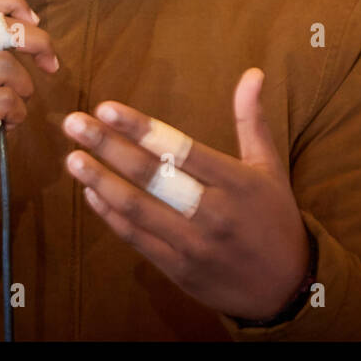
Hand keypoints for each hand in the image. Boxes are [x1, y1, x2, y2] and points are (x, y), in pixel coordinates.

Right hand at [0, 0, 58, 202]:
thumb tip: (30, 21)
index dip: (8, 1)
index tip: (32, 20)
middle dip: (36, 42)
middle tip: (50, 61)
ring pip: (6, 65)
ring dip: (24, 87)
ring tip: (15, 103)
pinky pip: (8, 100)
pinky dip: (18, 113)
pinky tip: (8, 123)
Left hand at [62, 68, 309, 321]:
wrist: (287, 288)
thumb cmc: (275, 218)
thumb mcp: (269, 167)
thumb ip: (251, 120)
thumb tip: (252, 72)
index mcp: (237, 181)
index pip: (180, 148)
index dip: (140, 128)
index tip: (106, 108)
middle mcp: (214, 212)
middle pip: (152, 176)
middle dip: (108, 148)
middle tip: (74, 124)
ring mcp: (194, 244)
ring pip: (138, 209)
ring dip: (101, 182)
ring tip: (73, 158)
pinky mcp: (179, 270)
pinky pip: (138, 240)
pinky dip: (112, 216)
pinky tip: (91, 194)